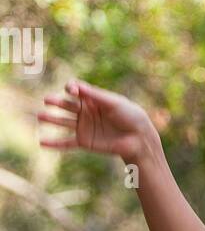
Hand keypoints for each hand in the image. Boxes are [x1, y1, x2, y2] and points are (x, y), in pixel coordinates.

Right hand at [37, 79, 155, 160]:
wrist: (138, 138)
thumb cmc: (130, 116)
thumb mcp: (113, 102)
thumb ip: (95, 96)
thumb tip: (76, 86)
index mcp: (93, 99)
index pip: (76, 91)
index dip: (72, 89)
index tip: (73, 91)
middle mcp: (86, 112)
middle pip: (67, 105)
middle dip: (57, 102)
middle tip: (47, 100)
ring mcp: (84, 126)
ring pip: (63, 122)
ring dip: (51, 119)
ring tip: (39, 116)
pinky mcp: (85, 141)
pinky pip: (66, 143)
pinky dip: (54, 144)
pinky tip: (42, 142)